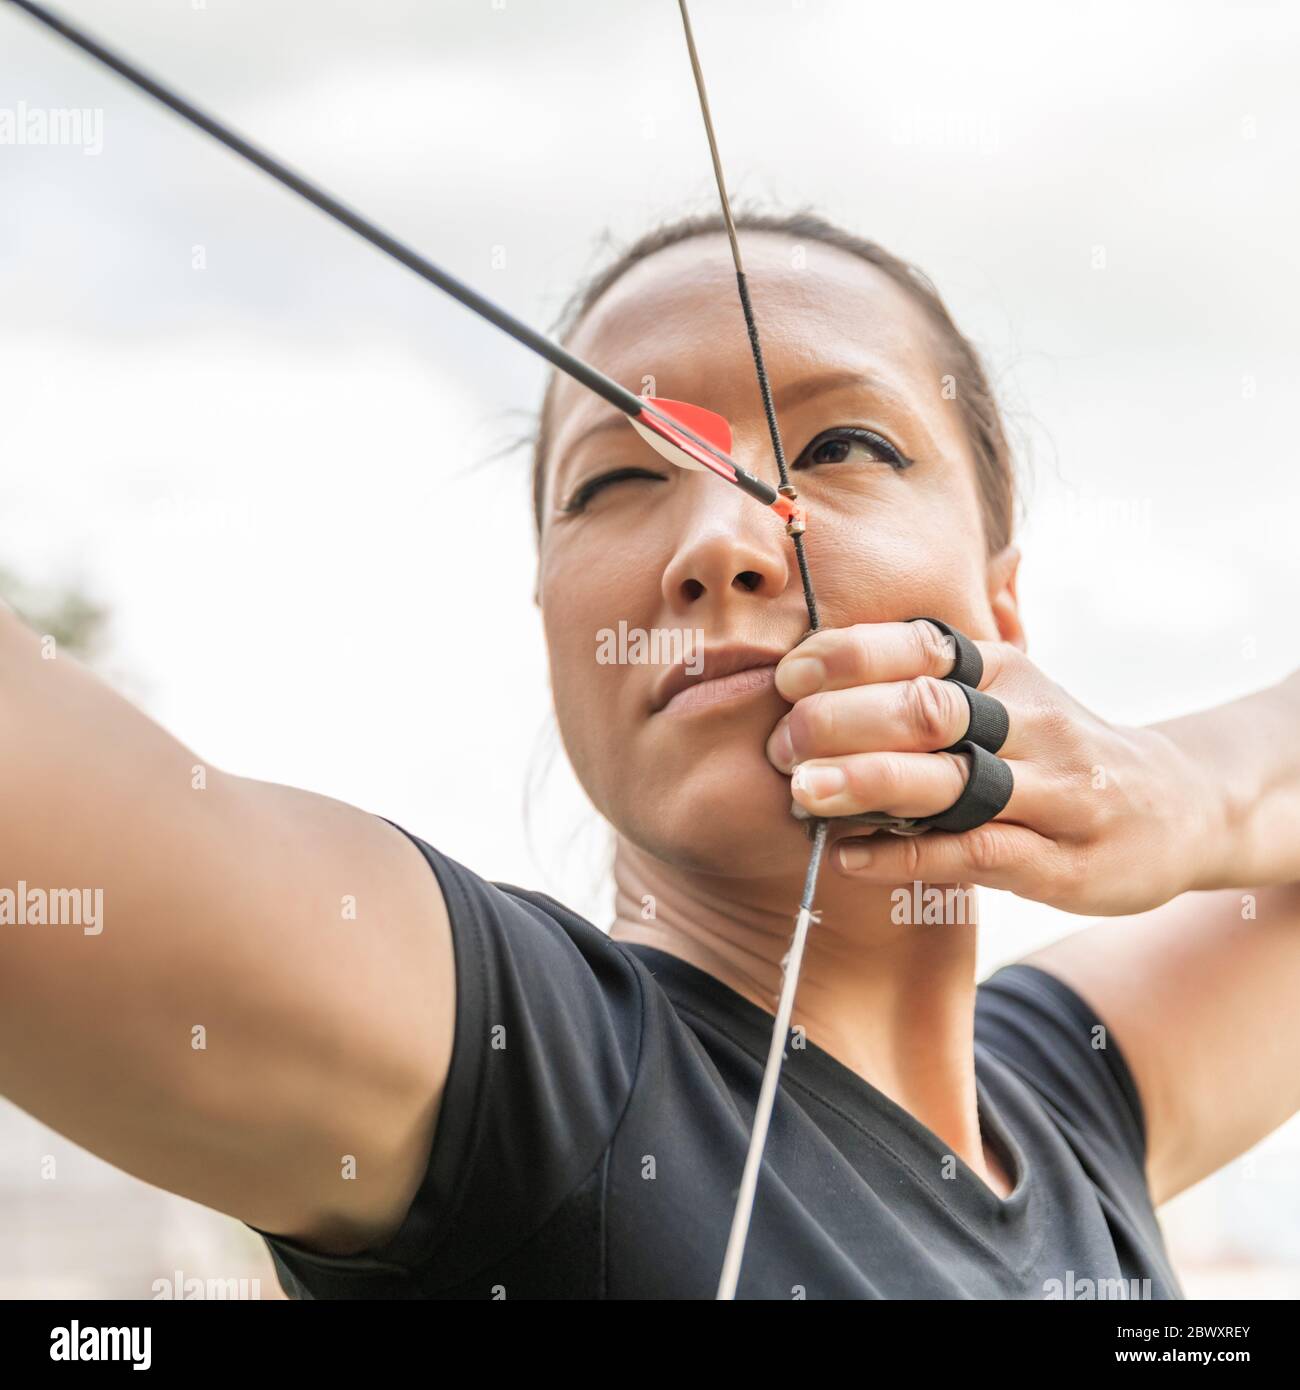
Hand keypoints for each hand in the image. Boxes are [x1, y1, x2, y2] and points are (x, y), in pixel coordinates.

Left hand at [766, 620, 1222, 915]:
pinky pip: (974, 854)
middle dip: (843, 722)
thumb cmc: (1053, 747)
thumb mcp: (1007, 691)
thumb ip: (928, 672)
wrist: (1176, 807)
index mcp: (1005, 672)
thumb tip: (819, 654)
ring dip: (869, 784)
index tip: (788, 676)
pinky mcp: (1062, 861)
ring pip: (952, 782)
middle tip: (782, 746)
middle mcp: (1030, 722)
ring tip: (803, 794)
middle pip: (928, 710)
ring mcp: (1052, 792)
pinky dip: (906, 855)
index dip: (847, 656)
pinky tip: (850, 856)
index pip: (920, 646)